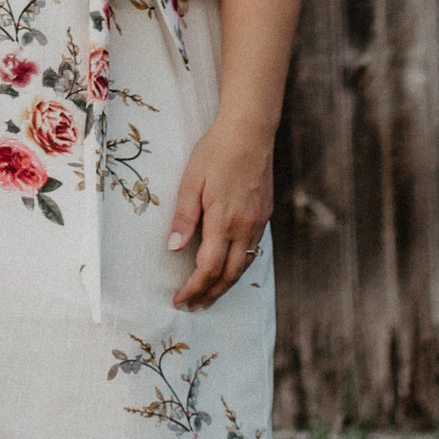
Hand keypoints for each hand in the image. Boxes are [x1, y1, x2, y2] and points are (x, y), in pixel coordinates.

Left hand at [167, 113, 272, 305]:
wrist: (251, 131)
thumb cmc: (217, 152)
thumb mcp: (191, 181)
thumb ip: (184, 217)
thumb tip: (173, 248)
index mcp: (224, 221)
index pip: (207, 268)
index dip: (193, 288)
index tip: (180, 299)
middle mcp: (245, 227)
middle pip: (228, 275)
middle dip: (210, 294)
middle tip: (194, 306)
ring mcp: (258, 222)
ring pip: (243, 266)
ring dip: (225, 285)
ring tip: (210, 296)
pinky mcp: (264, 215)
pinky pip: (252, 250)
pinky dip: (239, 267)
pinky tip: (229, 268)